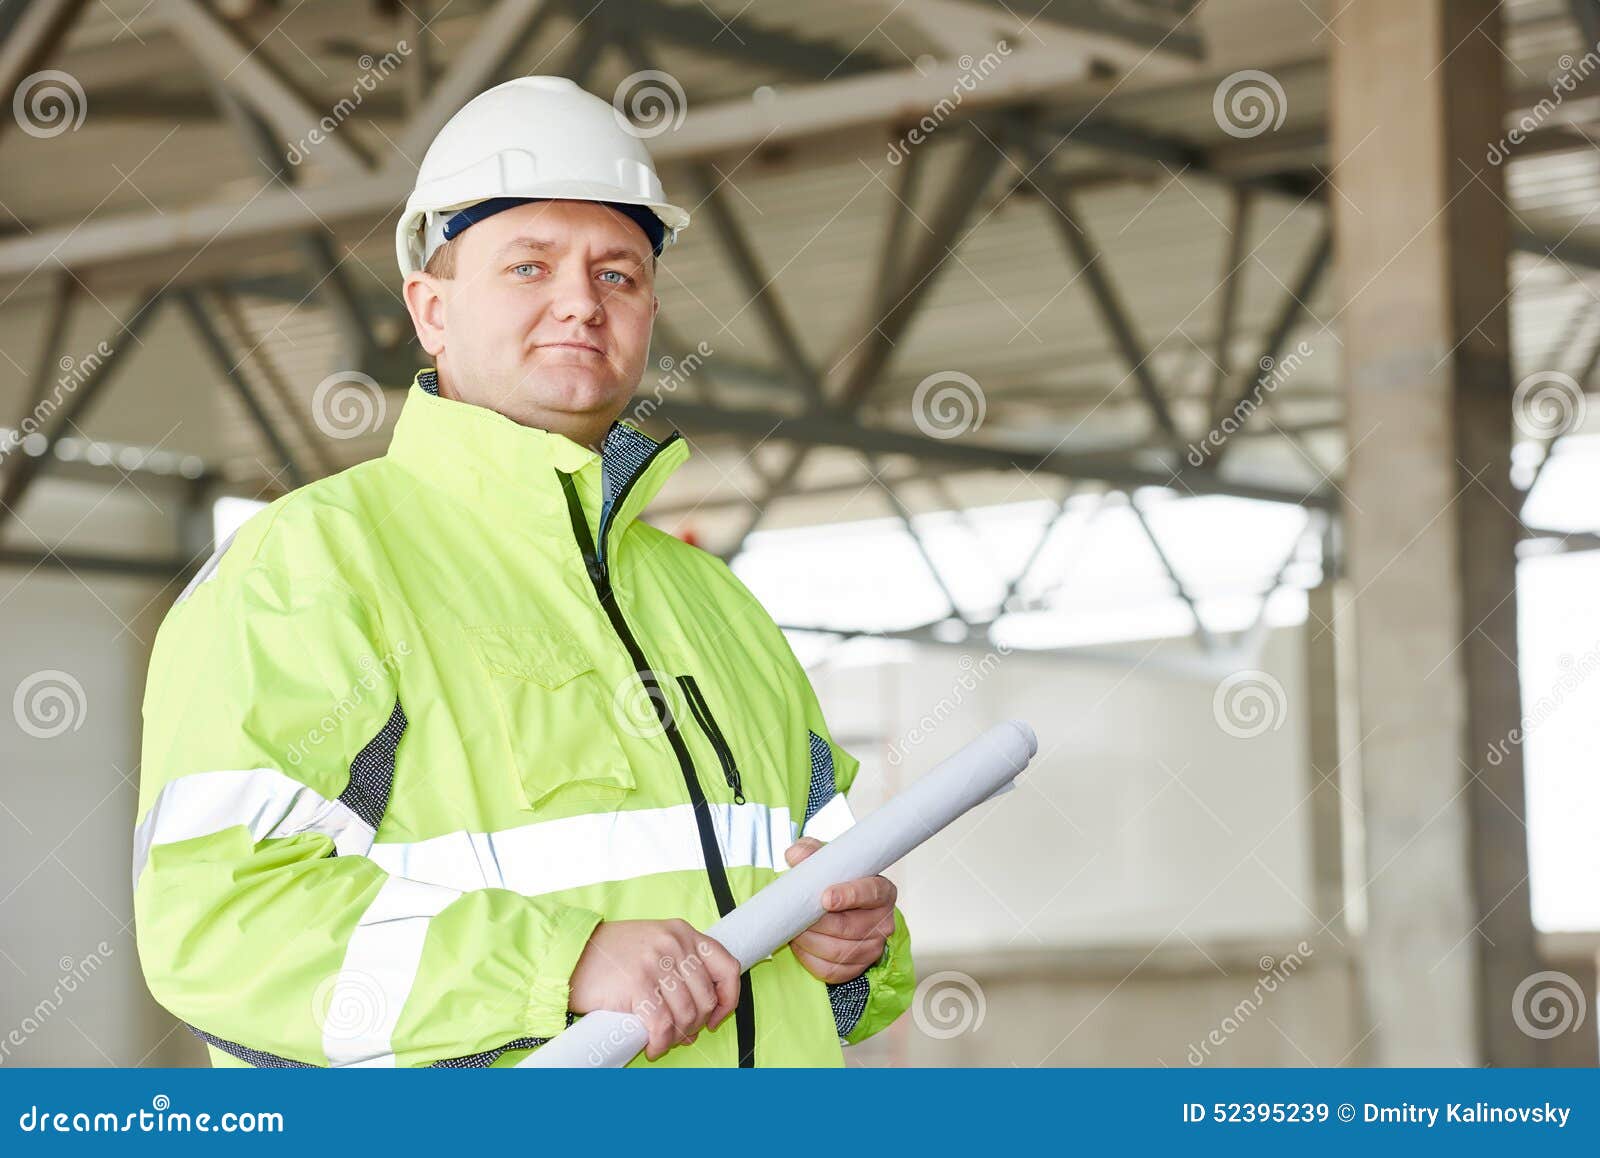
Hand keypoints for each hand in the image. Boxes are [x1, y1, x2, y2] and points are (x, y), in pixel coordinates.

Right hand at [568, 919, 741, 1060]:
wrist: (570, 954)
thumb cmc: (610, 956)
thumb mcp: (654, 945)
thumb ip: (680, 965)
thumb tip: (702, 1013)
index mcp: (682, 932)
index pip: (727, 966)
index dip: (728, 998)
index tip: (717, 1016)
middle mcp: (673, 943)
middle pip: (705, 997)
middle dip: (696, 1024)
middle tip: (680, 1034)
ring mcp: (655, 962)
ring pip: (686, 1014)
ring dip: (677, 1037)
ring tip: (663, 1041)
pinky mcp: (637, 983)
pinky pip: (662, 1024)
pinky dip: (660, 1043)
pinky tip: (652, 1048)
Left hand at [783, 837, 896, 983]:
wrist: (839, 906)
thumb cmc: (836, 882)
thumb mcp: (827, 861)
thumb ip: (811, 853)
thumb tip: (796, 855)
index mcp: (882, 891)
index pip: (870, 893)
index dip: (849, 895)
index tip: (826, 897)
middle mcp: (883, 921)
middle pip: (849, 927)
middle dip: (817, 923)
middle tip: (795, 915)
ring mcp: (872, 947)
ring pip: (838, 951)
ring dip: (810, 942)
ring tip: (794, 929)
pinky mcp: (858, 967)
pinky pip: (832, 971)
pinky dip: (810, 959)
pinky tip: (800, 946)